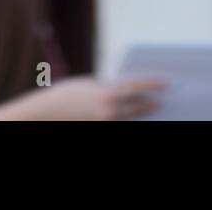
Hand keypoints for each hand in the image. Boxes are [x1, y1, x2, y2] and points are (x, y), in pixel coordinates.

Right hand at [24, 76, 166, 119]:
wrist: (43, 114)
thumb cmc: (66, 94)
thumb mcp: (90, 84)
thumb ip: (109, 86)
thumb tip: (127, 89)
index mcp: (108, 93)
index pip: (139, 86)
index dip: (155, 84)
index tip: (168, 82)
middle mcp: (108, 110)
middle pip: (138, 106)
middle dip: (151, 104)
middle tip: (162, 102)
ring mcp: (104, 123)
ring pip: (128, 117)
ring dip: (139, 113)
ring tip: (149, 109)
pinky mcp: (98, 128)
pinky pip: (116, 123)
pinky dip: (123, 119)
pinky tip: (129, 116)